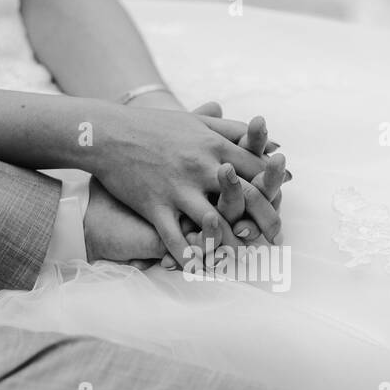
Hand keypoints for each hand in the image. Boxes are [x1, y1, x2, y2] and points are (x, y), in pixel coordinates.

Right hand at [88, 103, 269, 265]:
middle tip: (275, 239)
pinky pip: (174, 237)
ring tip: (242, 257)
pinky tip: (199, 268)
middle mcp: (201, 167)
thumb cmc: (154, 126)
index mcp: (214, 146)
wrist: (107, 133)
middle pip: (246, 197)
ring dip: (231, 244)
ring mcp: (177, 188)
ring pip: (214, 223)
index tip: (282, 204)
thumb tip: (273, 143)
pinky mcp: (155, 205)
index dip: (275, 189)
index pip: (257, 169)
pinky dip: (188, 256)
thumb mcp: (198, 122)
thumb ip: (235, 131)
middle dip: (265, 221)